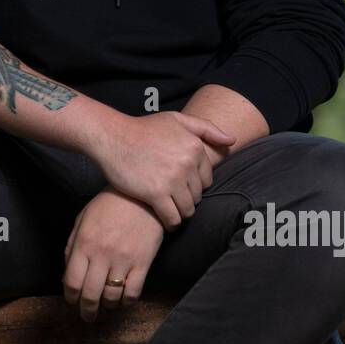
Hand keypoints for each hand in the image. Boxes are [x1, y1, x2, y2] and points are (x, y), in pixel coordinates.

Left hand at [63, 186, 165, 322]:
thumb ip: (72, 246)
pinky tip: (123, 301)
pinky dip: (126, 303)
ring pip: (112, 297)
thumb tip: (66, 275)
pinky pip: (133, 293)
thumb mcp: (83, 219)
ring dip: (107, 308)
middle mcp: (102, 255)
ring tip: (106, 308)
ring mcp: (123, 260)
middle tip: (88, 316)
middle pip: (90, 295)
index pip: (72, 282)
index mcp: (84, 244)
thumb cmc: (109, 205)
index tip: (72, 302)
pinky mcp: (143, 263)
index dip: (70, 298)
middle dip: (87, 311)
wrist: (142, 196)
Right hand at [92, 110, 234, 230]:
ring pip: (188, 209)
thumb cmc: (143, 129)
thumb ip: (206, 128)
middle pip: (198, 195)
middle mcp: (187, 164)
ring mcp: (172, 180)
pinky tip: (166, 222)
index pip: (207, 179)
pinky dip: (171, 223)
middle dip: (187, 198)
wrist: (112, 137)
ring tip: (171, 210)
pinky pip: (173, 217)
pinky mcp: (156, 194)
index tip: (182, 185)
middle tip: (173, 198)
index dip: (195, 185)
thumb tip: (231, 140)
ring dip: (181, 213)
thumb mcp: (176, 120)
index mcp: (195, 148)